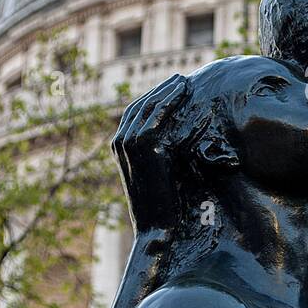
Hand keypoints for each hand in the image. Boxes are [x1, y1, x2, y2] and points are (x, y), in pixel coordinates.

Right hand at [111, 73, 188, 234]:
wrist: (158, 228)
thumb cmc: (162, 205)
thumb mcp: (159, 173)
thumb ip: (161, 152)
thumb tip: (177, 136)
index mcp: (120, 146)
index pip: (135, 111)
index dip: (154, 96)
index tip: (172, 87)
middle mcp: (120, 141)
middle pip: (141, 104)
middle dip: (162, 90)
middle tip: (181, 79)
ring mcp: (130, 143)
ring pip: (150, 106)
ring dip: (169, 92)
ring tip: (186, 83)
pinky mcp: (145, 147)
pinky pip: (159, 116)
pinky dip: (173, 103)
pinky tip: (187, 96)